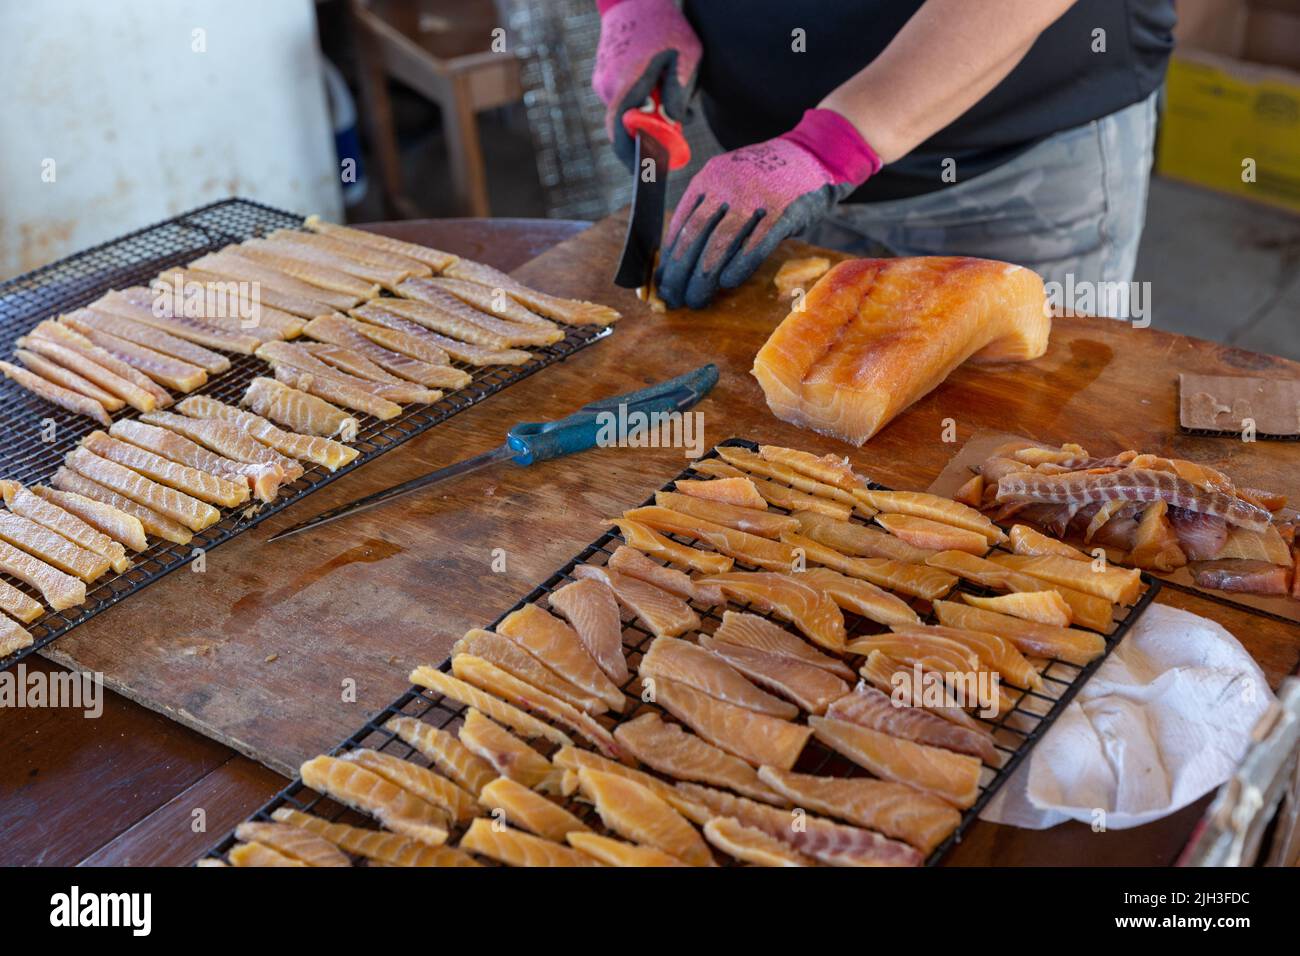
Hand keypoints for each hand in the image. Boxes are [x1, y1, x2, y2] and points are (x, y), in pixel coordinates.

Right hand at [591, 0, 700, 169]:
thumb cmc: (666, 25)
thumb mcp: (685, 56)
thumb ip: (679, 92)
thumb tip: (675, 125)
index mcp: (626, 84)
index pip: (621, 134)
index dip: (632, 158)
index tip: (647, 173)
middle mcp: (608, 87)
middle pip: (623, 129)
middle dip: (644, 141)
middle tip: (668, 145)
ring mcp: (602, 82)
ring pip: (624, 115)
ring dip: (646, 120)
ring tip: (671, 107)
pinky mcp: (603, 77)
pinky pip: (622, 101)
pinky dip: (639, 105)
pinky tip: (657, 91)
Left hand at [656, 109, 880, 309]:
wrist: (815, 153)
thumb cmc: (768, 178)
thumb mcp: (732, 181)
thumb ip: (711, 210)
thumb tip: (686, 256)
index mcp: (709, 178)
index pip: (680, 222)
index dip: (669, 256)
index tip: (663, 280)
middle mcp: (727, 186)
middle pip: (695, 236)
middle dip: (680, 273)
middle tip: (674, 298)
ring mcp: (755, 197)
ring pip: (720, 244)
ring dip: (704, 277)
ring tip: (696, 300)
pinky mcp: (782, 211)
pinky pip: (756, 244)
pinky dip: (740, 266)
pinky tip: (728, 284)